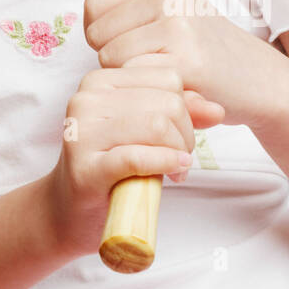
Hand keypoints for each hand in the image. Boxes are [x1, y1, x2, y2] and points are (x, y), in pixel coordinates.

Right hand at [47, 64, 224, 258]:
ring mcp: (82, 131)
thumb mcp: (145, 132)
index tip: (180, 135)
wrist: (72, 211)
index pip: (167, 77)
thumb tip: (216, 109)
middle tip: (182, 157)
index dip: (186, 108)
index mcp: (99, 80)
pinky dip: (165, 164)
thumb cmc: (111, 167)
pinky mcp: (85, 167)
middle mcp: (86, 98)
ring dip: (179, 152)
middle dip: (186, 134)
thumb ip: (178, 114)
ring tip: (177, 169)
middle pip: (167, 102)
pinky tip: (174, 172)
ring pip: (157, 126)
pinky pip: (138, 157)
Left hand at [83, 0, 276, 129]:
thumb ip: (131, 12)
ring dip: (130, 77)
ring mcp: (177, 25)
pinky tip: (173, 89)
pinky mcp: (185, 60)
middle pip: (97, 35)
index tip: (130, 46)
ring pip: (110, 58)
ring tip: (163, 75)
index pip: (93, 7)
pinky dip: (146, 91)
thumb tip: (87, 27)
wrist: (261, 80)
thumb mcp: (172, 12)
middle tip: (153, 64)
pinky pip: (133, 78)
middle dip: (116, 57)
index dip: (102, 35)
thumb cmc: (205, 50)